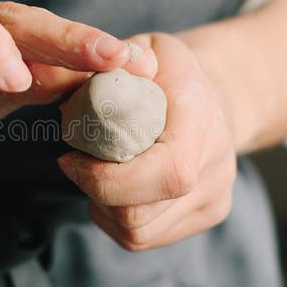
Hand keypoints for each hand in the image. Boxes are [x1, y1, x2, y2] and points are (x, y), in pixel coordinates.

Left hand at [57, 32, 235, 250]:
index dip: (107, 179)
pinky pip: (145, 238)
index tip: (70, 158)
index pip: (165, 174)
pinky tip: (114, 190)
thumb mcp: (151, 48)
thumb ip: (126, 57)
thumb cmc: (171, 71)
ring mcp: (216, 196)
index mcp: (201, 120)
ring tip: (96, 173)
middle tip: (75, 163)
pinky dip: (117, 220)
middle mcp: (217, 165)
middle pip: (140, 213)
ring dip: (102, 209)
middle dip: (94, 193)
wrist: (216, 96)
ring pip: (138, 232)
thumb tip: (105, 64)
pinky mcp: (208, 215)